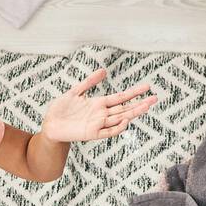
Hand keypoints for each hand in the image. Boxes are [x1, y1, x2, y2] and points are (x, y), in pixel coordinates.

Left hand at [40, 68, 157, 141]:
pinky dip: (116, 127)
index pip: (121, 97)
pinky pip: (107, 132)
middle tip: (155, 99)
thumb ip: (89, 82)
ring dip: (133, 113)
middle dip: (139, 104)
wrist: (49, 125)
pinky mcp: (91, 133)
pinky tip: (125, 120)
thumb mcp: (75, 92)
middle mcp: (101, 114)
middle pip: (124, 108)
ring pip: (119, 118)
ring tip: (146, 106)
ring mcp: (97, 124)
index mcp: (99, 104)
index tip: (147, 87)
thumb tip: (104, 71)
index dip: (134, 92)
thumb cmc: (61, 110)